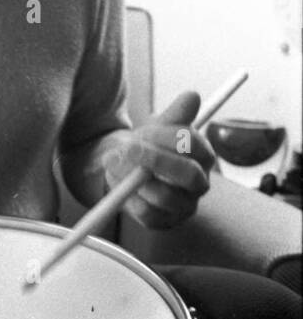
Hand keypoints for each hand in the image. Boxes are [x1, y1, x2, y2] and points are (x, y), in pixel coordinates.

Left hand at [103, 90, 213, 228]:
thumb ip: (176, 114)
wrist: (125, 168)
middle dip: (157, 160)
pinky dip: (128, 198)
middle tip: (128, 150)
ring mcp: (182, 206)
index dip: (168, 137)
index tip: (142, 130)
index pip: (195, 145)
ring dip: (135, 180)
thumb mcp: (159, 127)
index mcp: (203, 156)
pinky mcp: (163, 222)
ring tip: (114, 163)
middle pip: (188, 175)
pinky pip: (147, 214)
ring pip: (165, 197)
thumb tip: (192, 96)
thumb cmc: (148, 146)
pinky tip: (118, 184)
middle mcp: (199, 184)